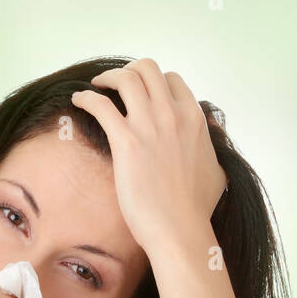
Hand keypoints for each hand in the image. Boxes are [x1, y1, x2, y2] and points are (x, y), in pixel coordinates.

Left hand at [70, 57, 227, 255]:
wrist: (179, 228)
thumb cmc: (196, 208)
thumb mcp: (217, 170)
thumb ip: (211, 148)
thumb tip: (210, 141)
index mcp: (194, 119)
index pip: (173, 80)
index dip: (154, 83)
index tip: (140, 93)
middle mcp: (173, 114)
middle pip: (148, 69)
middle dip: (129, 71)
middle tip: (115, 84)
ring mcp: (150, 125)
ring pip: (126, 77)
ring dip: (107, 77)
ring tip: (96, 87)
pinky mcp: (126, 140)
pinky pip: (101, 105)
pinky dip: (87, 98)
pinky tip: (79, 102)